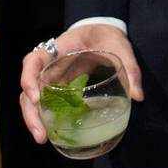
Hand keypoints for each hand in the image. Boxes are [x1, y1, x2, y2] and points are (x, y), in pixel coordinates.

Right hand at [19, 24, 143, 144]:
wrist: (102, 29)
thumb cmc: (107, 35)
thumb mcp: (120, 46)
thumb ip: (130, 68)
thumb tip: (138, 96)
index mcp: (60, 47)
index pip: (34, 60)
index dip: (29, 78)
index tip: (37, 97)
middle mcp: (49, 63)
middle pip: (28, 86)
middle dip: (30, 111)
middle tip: (41, 134)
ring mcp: (51, 74)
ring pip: (31, 97)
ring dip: (33, 118)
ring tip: (43, 138)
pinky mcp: (56, 85)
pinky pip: (44, 100)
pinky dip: (44, 116)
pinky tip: (52, 131)